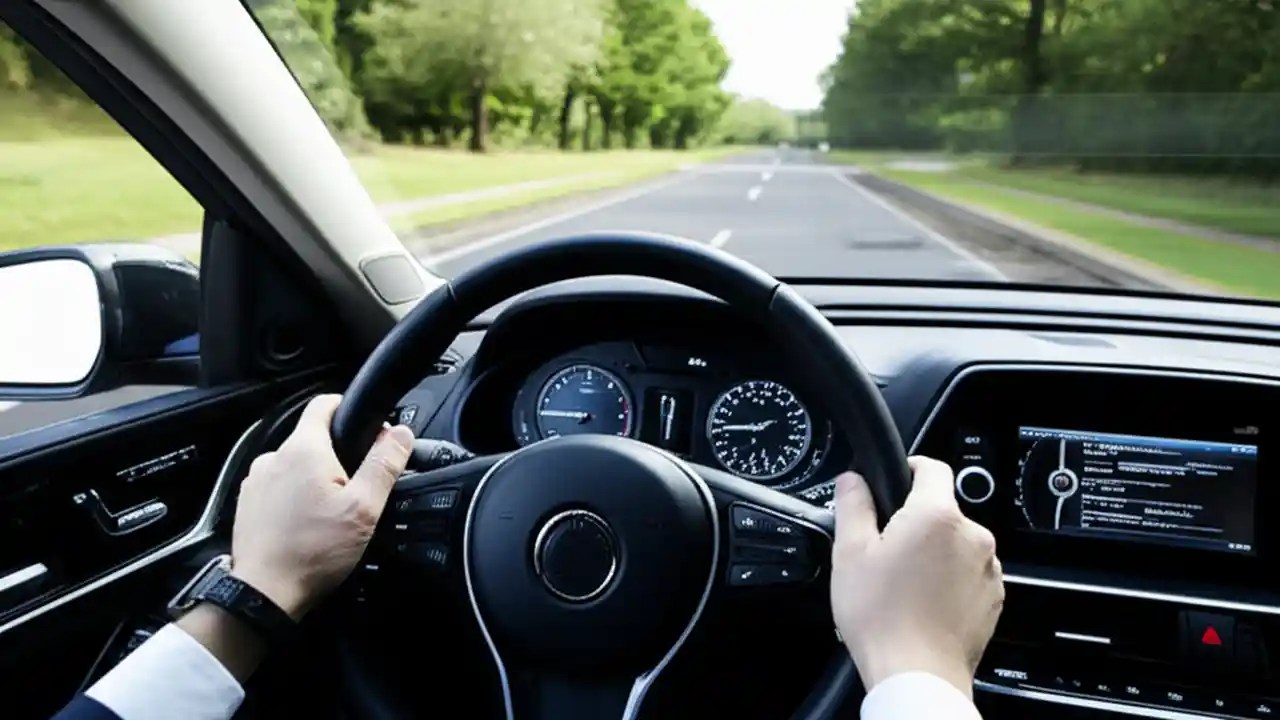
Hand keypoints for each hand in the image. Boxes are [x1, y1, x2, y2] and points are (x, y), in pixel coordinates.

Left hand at [229, 394, 413, 618]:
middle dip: (336, 456)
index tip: (365, 426)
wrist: (264, 593)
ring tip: (330, 513)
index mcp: (304, 449)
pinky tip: (306, 525)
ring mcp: (256, 481)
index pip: (325, 403)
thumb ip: (384, 464)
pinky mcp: (247, 503)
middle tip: (356, 489)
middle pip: (312, 438)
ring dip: (313, 479)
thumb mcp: (364, 508)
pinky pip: (277, 488)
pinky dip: (293, 498)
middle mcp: (274, 457)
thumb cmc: (314, 552)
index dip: (348, 407)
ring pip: (294, 465)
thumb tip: (400, 433)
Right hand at [830, 457, 1003, 697]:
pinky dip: (949, 579)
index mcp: (936, 516)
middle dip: (915, 522)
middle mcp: (972, 536)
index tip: (896, 480)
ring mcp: (988, 568)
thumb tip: (853, 481)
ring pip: (956, 543)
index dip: (910, 468)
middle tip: (885, 550)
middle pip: (941, 510)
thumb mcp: (850, 553)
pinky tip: (923, 601)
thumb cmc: (882, 618)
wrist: (917, 675)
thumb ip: (853, 505)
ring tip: (904, 583)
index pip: (932, 467)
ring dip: (934, 552)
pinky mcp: (994, 596)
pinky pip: (969, 572)